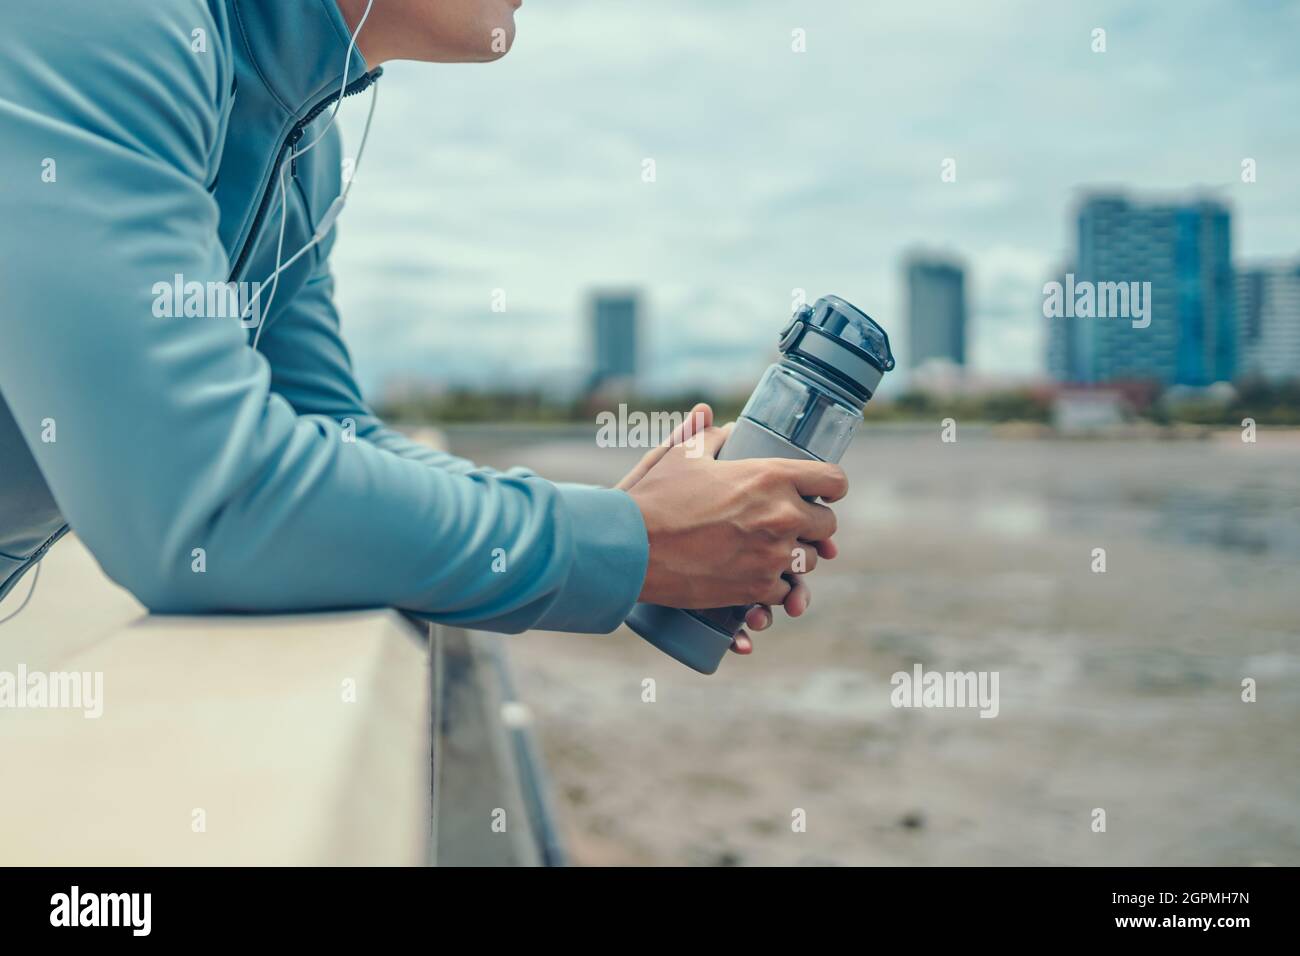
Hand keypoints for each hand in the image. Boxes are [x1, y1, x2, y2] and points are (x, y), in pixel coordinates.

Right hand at [617, 403, 844, 654]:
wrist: (633, 547)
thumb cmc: (657, 496)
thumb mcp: (683, 455)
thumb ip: (708, 435)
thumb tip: (716, 422)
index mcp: (772, 477)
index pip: (834, 480)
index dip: (830, 486)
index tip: (823, 492)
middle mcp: (782, 517)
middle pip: (827, 526)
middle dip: (813, 525)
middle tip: (792, 524)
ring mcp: (772, 556)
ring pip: (810, 561)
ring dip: (797, 557)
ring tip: (773, 552)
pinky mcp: (757, 589)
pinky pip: (786, 591)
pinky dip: (777, 587)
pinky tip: (761, 578)